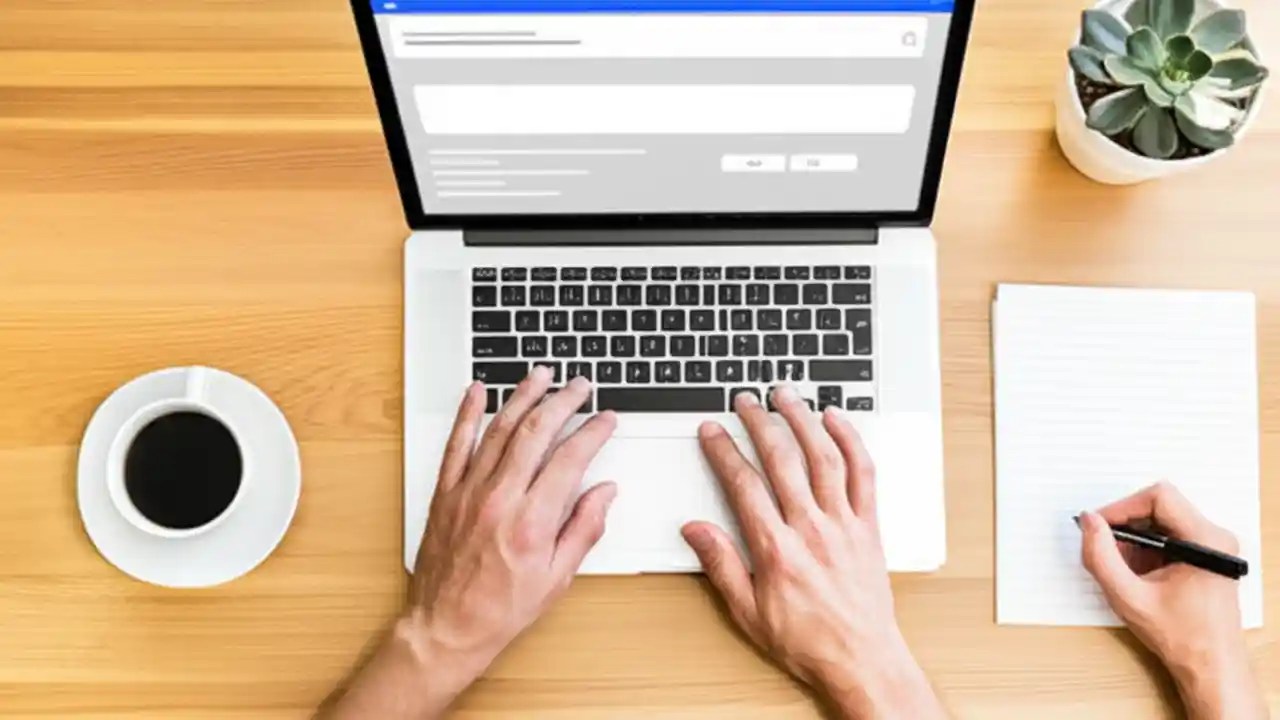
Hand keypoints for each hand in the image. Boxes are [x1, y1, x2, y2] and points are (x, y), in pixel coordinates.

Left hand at [325, 368, 617, 718]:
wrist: (444, 628)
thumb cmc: (500, 610)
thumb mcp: (557, 578)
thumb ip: (584, 529)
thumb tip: (604, 492)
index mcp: (532, 520)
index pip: (570, 458)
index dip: (593, 432)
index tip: (606, 419)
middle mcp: (499, 498)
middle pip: (536, 431)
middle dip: (562, 401)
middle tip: (580, 386)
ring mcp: (468, 491)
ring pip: (499, 429)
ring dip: (522, 396)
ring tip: (540, 375)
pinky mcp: (445, 493)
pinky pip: (456, 444)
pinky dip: (467, 414)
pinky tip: (477, 391)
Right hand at [682, 387, 945, 719]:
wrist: (861, 658)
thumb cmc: (807, 640)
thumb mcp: (748, 613)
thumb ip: (720, 565)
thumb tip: (695, 530)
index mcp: (776, 549)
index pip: (744, 485)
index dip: (724, 452)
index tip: (712, 431)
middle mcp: (811, 529)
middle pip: (782, 460)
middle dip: (759, 423)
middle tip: (744, 401)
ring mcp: (843, 523)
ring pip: (823, 457)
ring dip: (803, 420)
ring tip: (786, 395)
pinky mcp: (868, 525)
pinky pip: (863, 473)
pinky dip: (851, 441)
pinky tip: (837, 420)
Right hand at [1079, 482, 1265, 719]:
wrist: (1211, 665)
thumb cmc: (1179, 636)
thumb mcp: (1129, 598)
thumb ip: (1101, 557)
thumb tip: (1088, 521)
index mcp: (1206, 540)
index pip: (1158, 498)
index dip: (1122, 507)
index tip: (1098, 526)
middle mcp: (1214, 536)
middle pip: (1159, 506)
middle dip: (1126, 526)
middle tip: (1105, 549)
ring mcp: (1211, 545)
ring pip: (1161, 520)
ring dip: (1134, 539)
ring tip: (1123, 570)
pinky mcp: (1204, 555)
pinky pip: (1168, 535)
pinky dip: (1145, 550)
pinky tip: (1137, 575)